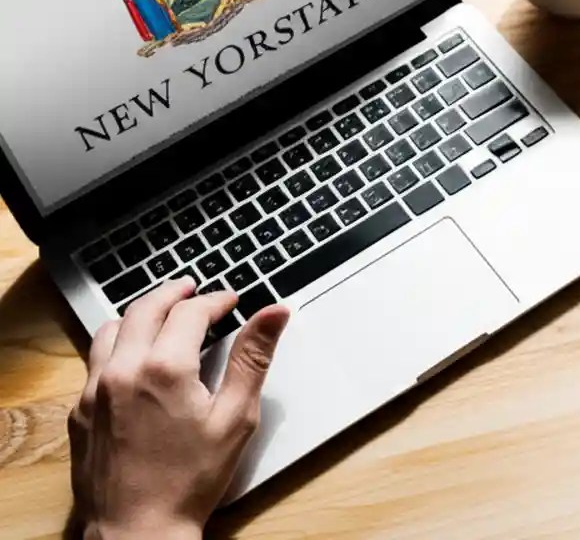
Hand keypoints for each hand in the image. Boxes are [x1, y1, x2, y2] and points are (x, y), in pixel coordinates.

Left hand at [68, 279, 289, 538]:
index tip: (231, 299)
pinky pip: (94, 360)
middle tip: (194, 289)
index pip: (190, 312)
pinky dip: (117, 344)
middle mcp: (124, 370)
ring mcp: (95, 389)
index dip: (215, 300)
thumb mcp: (235, 417)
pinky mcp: (80, 410)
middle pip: (146, 308)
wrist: (139, 528)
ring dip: (140, 314)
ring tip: (161, 314)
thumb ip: (254, 358)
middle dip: (174, 293)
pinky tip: (134, 356)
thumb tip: (274, 314)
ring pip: (112, 328)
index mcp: (165, 369)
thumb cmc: (191, 480)